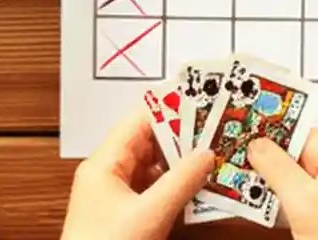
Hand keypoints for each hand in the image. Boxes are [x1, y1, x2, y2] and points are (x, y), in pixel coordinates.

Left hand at [61, 111, 214, 239]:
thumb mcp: (149, 214)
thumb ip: (180, 182)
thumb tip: (204, 155)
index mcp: (104, 164)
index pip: (138, 122)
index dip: (168, 110)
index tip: (199, 101)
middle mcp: (108, 175)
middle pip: (148, 143)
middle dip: (181, 136)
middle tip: (214, 128)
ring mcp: (116, 196)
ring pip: (153, 168)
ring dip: (180, 163)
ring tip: (211, 155)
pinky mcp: (125, 216)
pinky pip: (153, 191)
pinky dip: (175, 186)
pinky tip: (198, 186)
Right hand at [248, 131, 317, 239]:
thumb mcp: (305, 202)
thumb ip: (278, 168)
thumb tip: (257, 144)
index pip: (296, 131)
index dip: (267, 134)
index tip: (239, 136)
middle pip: (294, 154)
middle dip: (266, 163)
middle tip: (237, 168)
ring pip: (295, 178)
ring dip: (273, 185)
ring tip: (248, 192)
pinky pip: (302, 197)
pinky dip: (284, 202)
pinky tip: (269, 211)